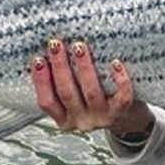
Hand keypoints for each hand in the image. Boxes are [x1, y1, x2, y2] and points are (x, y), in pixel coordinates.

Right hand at [30, 38, 151, 136]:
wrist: (127, 120)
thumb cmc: (94, 101)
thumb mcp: (73, 98)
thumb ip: (62, 82)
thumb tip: (49, 50)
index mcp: (63, 119)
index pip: (47, 102)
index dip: (41, 81)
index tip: (37, 59)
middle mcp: (81, 120)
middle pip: (67, 93)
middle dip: (60, 66)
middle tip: (55, 44)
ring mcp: (101, 117)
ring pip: (91, 92)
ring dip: (84, 67)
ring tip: (79, 46)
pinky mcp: (120, 112)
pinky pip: (122, 97)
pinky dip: (120, 80)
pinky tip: (115, 62)